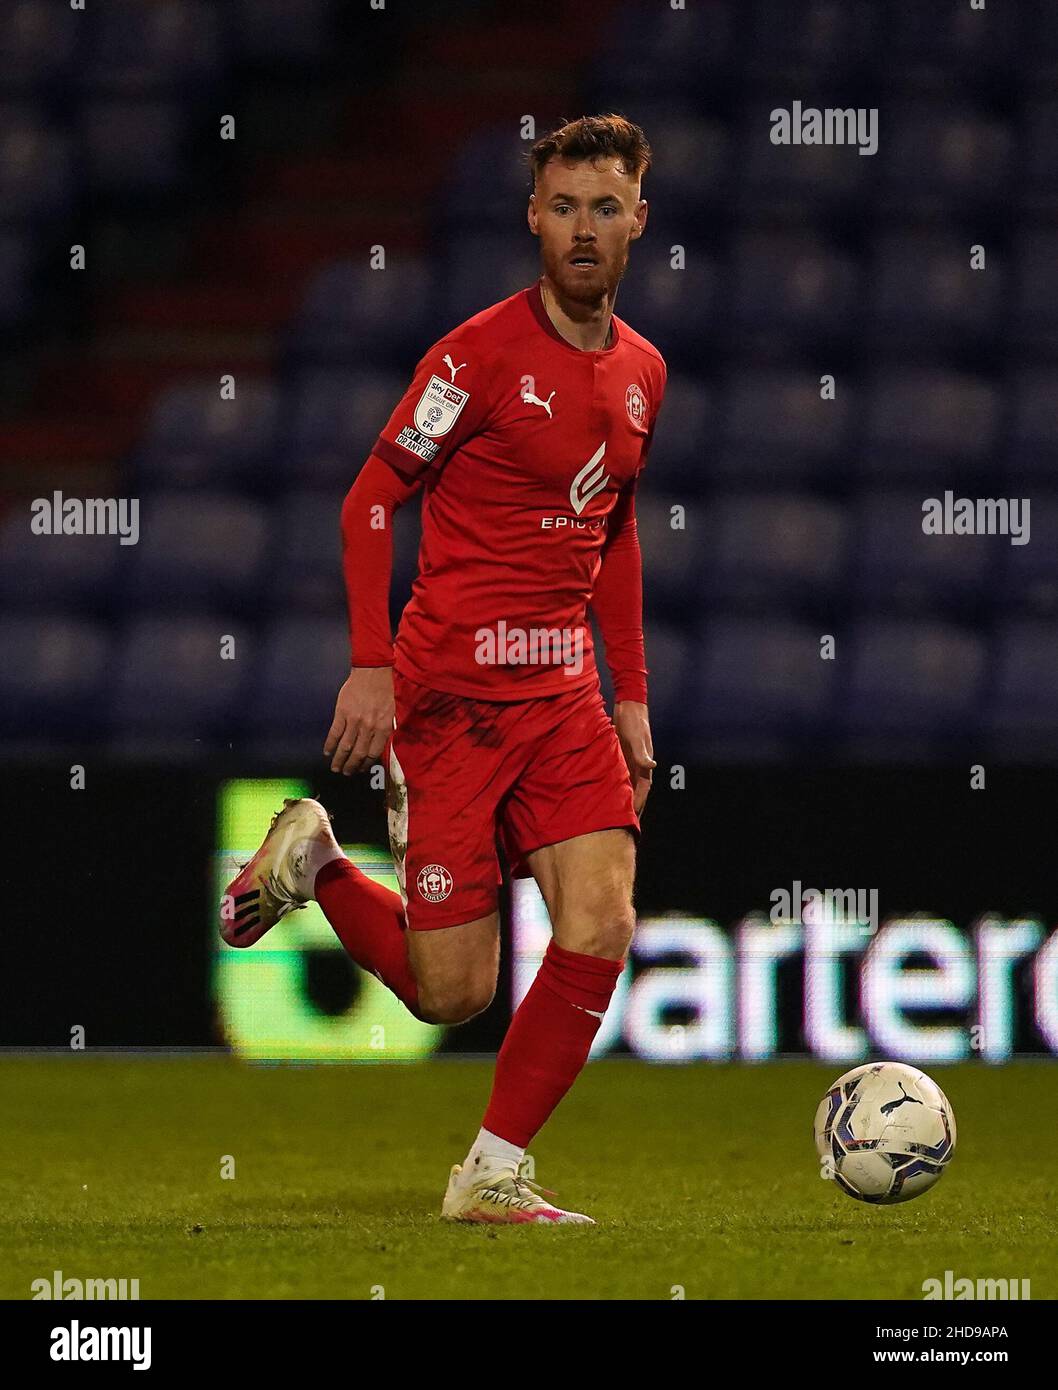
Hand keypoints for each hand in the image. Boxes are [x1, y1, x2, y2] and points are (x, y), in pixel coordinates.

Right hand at [324, 667, 394, 774]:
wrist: (372, 673)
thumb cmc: (383, 692)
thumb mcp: (390, 713)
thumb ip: (383, 730)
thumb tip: (375, 747)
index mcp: (382, 728)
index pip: (373, 753)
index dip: (366, 764)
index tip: (361, 770)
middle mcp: (368, 727)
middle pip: (358, 753)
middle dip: (351, 766)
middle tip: (346, 773)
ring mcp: (354, 721)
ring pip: (345, 746)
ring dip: (340, 760)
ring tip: (335, 768)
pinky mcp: (342, 713)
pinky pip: (335, 733)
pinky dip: (330, 744)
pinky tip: (327, 752)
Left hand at [613, 700, 655, 815]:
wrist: (629, 706)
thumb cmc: (634, 721)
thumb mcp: (637, 737)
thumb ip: (642, 752)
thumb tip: (652, 765)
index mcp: (645, 765)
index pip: (643, 790)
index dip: (638, 804)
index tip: (632, 818)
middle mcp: (638, 767)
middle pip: (635, 792)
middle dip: (631, 807)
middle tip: (622, 825)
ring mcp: (629, 763)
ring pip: (626, 786)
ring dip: (622, 799)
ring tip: (613, 815)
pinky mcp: (621, 757)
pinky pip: (618, 776)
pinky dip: (615, 787)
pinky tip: (604, 794)